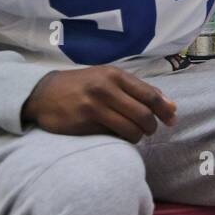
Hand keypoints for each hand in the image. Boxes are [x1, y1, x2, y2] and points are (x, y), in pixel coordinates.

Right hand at [22, 66, 177, 142]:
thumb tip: (171, 106)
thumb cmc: (82, 85)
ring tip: (134, 134)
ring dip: (138, 136)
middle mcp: (106, 88)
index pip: (150, 95)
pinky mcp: (84, 121)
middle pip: (144, 114)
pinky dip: (121, 139)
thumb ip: (138, 90)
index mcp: (116, 75)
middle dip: (152, 126)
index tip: (172, 120)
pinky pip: (113, 135)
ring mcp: (94, 105)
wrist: (43, 93)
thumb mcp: (109, 79)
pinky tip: (117, 136)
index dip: (165, 110)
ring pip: (131, 128)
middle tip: (150, 130)